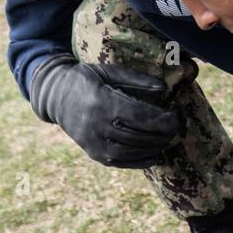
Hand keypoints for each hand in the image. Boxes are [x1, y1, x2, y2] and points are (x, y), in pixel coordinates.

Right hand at [29, 54, 178, 167]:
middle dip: (161, 134)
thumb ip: (135, 78)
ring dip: (153, 148)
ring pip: (130, 151)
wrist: (55, 97)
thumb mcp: (108, 71)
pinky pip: (120, 162)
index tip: (176, 118)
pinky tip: (154, 156)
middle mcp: (97, 125)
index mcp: (101, 101)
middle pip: (137, 135)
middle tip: (176, 129)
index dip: (160, 120)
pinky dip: (139, 161)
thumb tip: (163, 88)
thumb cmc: (86, 80)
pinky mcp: (93, 153)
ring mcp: (94, 143)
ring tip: (167, 140)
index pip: (138, 116)